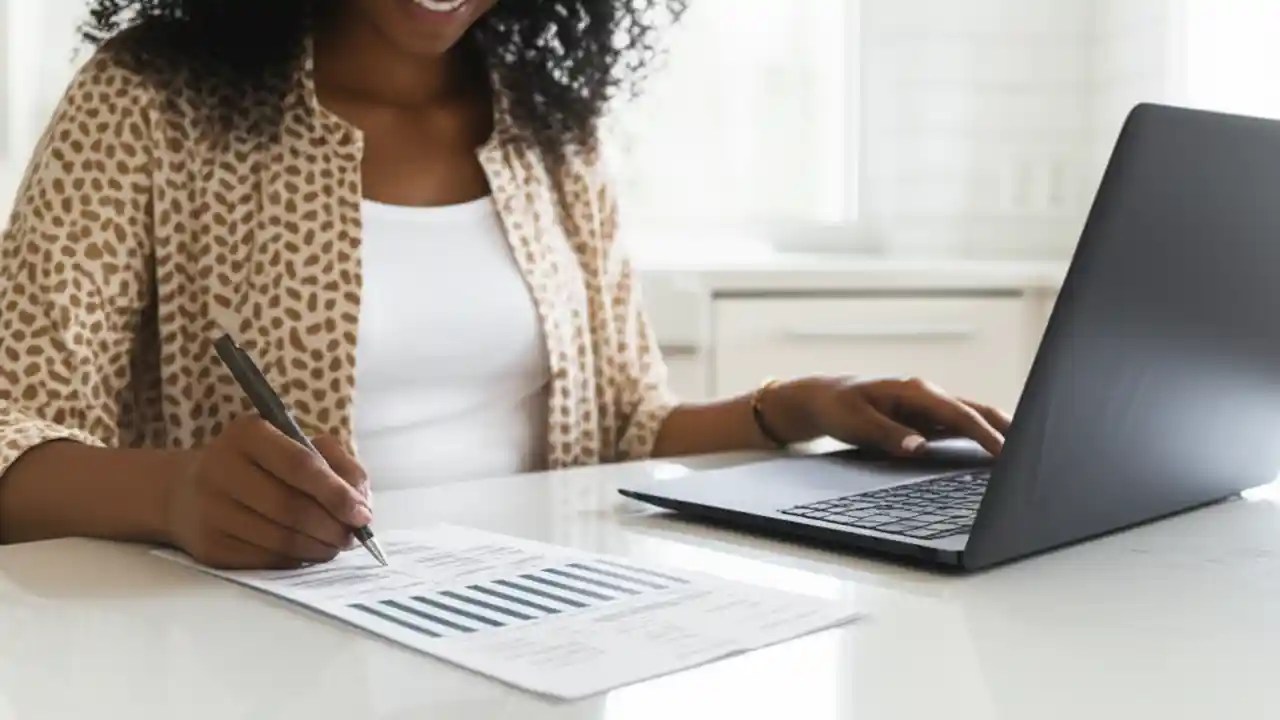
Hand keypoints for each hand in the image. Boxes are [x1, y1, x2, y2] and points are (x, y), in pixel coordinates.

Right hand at [165, 416, 372, 568]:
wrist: (186, 491)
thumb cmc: (257, 464)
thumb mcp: (293, 445)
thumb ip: (336, 464)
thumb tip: (362, 503)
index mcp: (247, 434)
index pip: (301, 465)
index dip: (337, 493)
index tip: (363, 513)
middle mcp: (221, 469)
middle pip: (291, 508)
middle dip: (332, 527)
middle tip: (352, 536)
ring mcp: (210, 510)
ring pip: (280, 539)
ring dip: (318, 547)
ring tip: (335, 545)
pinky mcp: (209, 547)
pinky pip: (265, 560)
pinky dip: (295, 560)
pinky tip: (306, 552)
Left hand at [765, 376, 1011, 456]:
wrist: (821, 398)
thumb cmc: (837, 407)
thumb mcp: (855, 422)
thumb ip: (887, 435)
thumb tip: (919, 447)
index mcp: (914, 390)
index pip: (959, 413)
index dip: (985, 434)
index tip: (1007, 452)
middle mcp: (927, 394)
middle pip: (976, 410)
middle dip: (1006, 428)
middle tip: (1034, 451)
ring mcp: (928, 405)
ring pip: (972, 416)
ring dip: (998, 431)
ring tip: (1026, 452)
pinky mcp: (926, 416)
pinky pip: (960, 425)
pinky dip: (981, 435)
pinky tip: (997, 451)